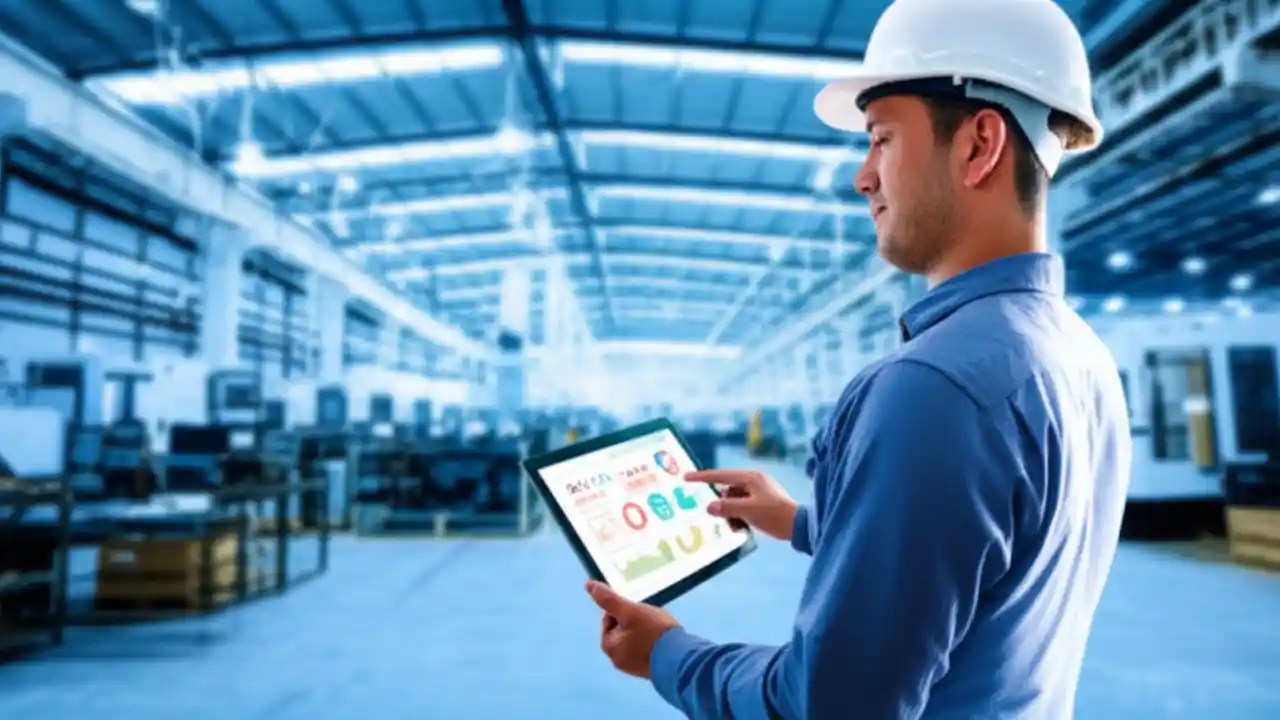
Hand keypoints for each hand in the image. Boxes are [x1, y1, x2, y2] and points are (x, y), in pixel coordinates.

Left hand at [585, 580, 680, 679]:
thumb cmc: (652, 632)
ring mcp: (634, 667)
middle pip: (622, 630)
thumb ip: (609, 599)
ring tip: (659, 627)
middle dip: (634, 621)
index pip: (608, 619)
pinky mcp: (650, 669)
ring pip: (635, 639)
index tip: (637, 609)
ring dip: (644, 630)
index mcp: (610, 647)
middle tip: (649, 617)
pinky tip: (664, 638)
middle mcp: (618, 660)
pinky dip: (653, 641)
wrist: (680, 659)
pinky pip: (647, 648)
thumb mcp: (628, 611)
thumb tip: (588, 585)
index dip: (622, 610)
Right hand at [684, 469, 798, 540]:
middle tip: (719, 517)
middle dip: (722, 504)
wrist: (799, 525)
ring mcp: (759, 490)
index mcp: (750, 478)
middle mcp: (754, 480)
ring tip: (736, 525)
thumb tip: (710, 506)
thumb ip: (727, 508)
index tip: (686, 478)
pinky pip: (743, 505)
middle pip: (727, 489)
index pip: (720, 475)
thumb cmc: (774, 515)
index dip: (702, 477)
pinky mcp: (763, 500)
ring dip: (731, 512)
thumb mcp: (749, 511)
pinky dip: (740, 515)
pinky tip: (743, 526)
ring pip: (735, 499)